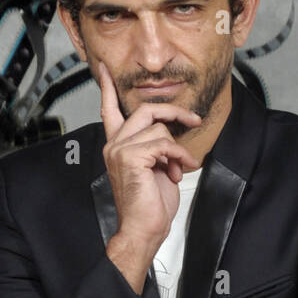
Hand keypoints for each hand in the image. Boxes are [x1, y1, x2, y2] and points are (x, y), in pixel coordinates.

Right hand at [97, 59, 200, 252]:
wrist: (144, 229)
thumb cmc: (150, 204)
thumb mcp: (155, 168)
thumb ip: (155, 147)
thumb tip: (169, 137)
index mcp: (117, 145)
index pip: (108, 109)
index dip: (108, 88)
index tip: (104, 68)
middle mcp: (114, 144)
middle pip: (144, 110)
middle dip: (173, 112)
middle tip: (193, 119)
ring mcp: (120, 150)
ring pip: (159, 130)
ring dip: (178, 150)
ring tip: (178, 169)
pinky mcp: (131, 157)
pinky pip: (163, 144)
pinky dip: (178, 157)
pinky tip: (178, 171)